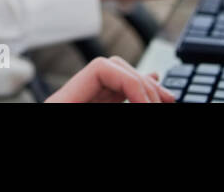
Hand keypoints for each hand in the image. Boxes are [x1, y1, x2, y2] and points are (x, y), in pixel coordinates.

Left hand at [45, 56, 175, 102]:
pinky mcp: (93, 109)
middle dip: (143, 83)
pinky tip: (154, 93)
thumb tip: (147, 99)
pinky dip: (136, 95)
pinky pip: (116, 96)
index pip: (101, 68)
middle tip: (164, 103)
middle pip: (113, 70)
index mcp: (62, 100)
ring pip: (118, 84)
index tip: (149, 104)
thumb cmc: (56, 155)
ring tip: (167, 98)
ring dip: (145, 88)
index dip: (131, 80)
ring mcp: (83, 102)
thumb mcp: (91, 115)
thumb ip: (115, 104)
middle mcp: (73, 96)